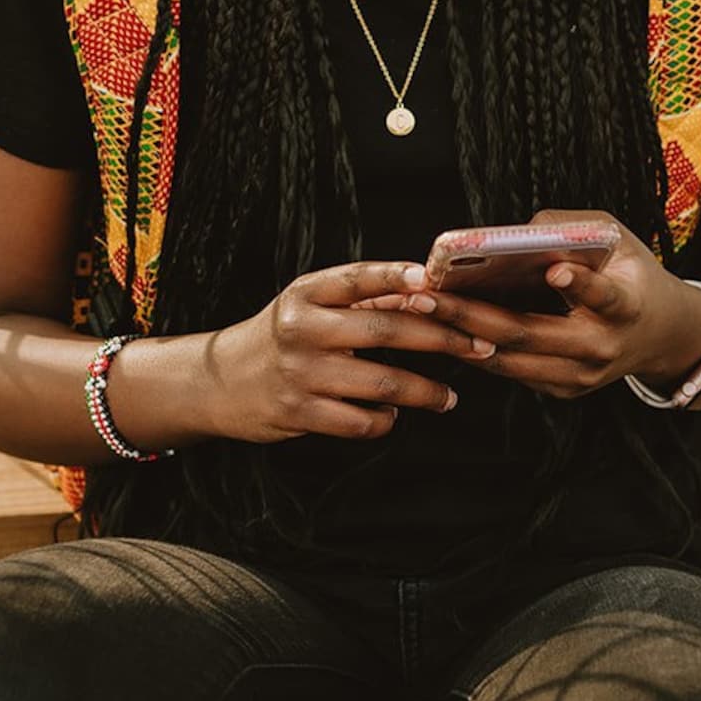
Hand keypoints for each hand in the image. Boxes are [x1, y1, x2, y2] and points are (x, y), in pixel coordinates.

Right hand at [206, 257, 499, 443]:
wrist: (222, 381)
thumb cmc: (283, 335)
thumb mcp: (312, 305)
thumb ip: (364, 299)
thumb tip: (428, 293)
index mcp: (306, 294)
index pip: (358, 278)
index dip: (396, 278)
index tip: (432, 281)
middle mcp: (302, 329)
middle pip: (386, 332)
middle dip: (442, 340)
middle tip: (478, 347)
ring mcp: (301, 373)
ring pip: (382, 384)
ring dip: (426, 392)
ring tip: (448, 398)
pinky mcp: (300, 413)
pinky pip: (361, 422)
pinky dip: (386, 420)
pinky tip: (392, 415)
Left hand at [364, 208, 700, 402]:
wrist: (662, 334)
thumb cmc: (631, 274)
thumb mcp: (616, 240)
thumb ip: (571, 229)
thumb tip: (514, 234)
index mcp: (627, 306)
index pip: (606, 297)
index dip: (582, 287)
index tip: (556, 271)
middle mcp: (603, 348)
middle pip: (531, 334)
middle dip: (473, 316)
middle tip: (428, 296)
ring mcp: (581, 376)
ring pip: (512, 361)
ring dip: (461, 336)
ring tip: (420, 310)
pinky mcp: (564, 389)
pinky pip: (511, 371)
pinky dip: (475, 349)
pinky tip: (441, 328)